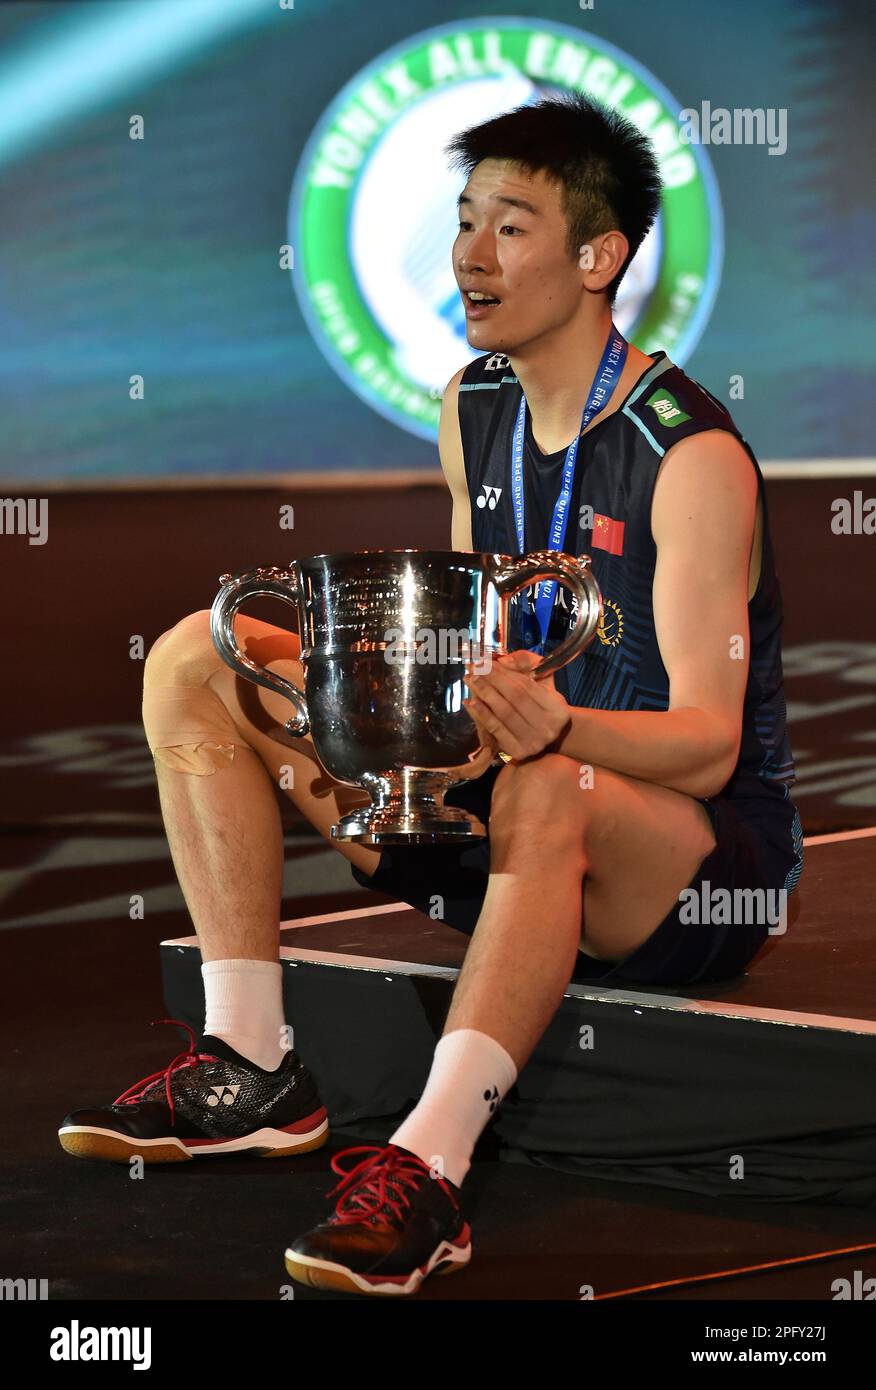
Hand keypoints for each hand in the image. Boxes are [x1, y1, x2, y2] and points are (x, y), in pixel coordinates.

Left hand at [463, 648, 572, 763]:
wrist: (549, 737)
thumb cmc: (542, 704)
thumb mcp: (542, 679)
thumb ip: (526, 663)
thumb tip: (502, 662)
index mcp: (557, 709)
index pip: (526, 685)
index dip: (504, 672)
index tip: (486, 662)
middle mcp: (548, 727)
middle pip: (515, 698)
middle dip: (492, 680)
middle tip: (473, 668)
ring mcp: (533, 742)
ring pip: (504, 713)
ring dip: (483, 694)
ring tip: (470, 680)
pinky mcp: (517, 752)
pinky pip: (496, 729)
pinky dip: (481, 715)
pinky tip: (470, 703)